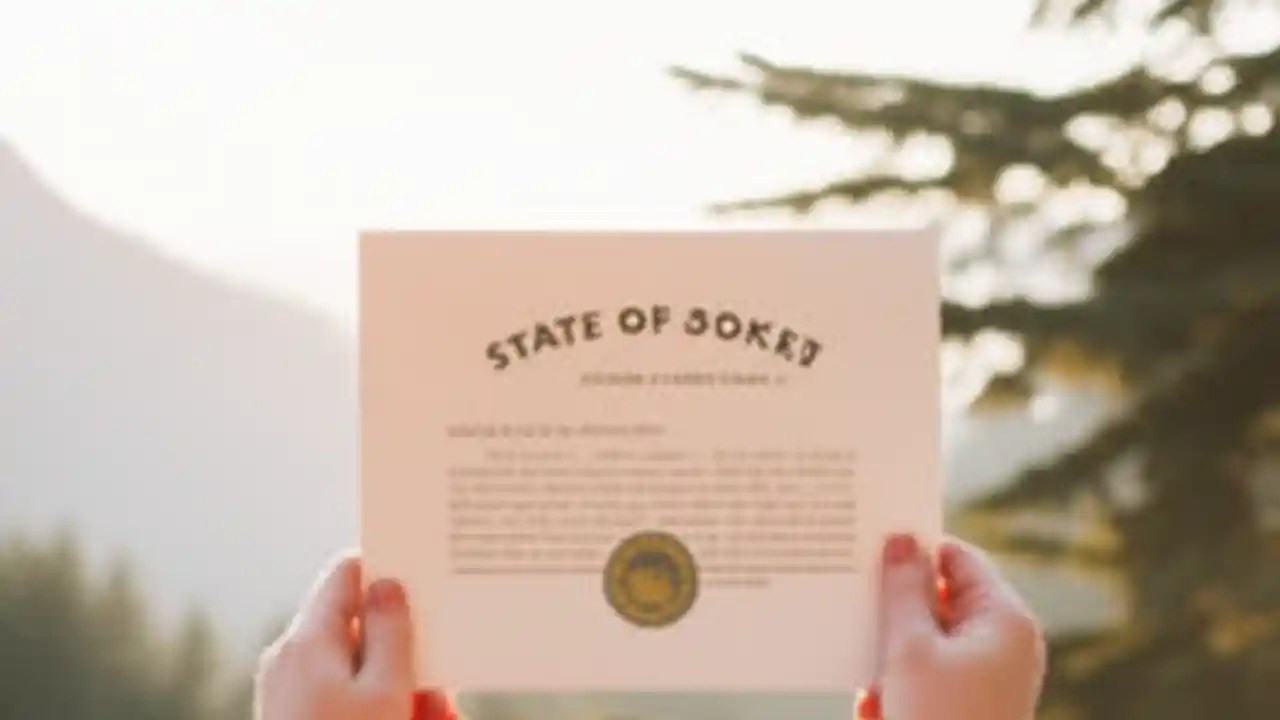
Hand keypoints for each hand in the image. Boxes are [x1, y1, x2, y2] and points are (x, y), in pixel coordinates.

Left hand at [255, 552, 453, 719]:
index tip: (426, 578)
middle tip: (446, 670)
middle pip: (358, 629)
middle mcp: (291, 658)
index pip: (347, 573)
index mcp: (308, 638)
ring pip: (357, 671)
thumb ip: (391, 631)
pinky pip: (344, 701)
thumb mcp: (385, 692)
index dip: (388, 569)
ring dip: (401, 686)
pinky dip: (379, 709)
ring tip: (440, 715)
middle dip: (406, 647)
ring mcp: (288, 693)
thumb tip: (387, 583)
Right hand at [858, 535, 1045, 719]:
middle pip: (940, 600)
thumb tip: (901, 539)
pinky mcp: (967, 708)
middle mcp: (1003, 645)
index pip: (957, 559)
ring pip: (926, 642)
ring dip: (890, 654)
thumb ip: (901, 590)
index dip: (914, 550)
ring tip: (870, 680)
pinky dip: (899, 688)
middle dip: (895, 610)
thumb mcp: (910, 649)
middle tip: (851, 604)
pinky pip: (925, 679)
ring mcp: (987, 680)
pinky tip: (878, 713)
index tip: (867, 548)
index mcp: (1003, 620)